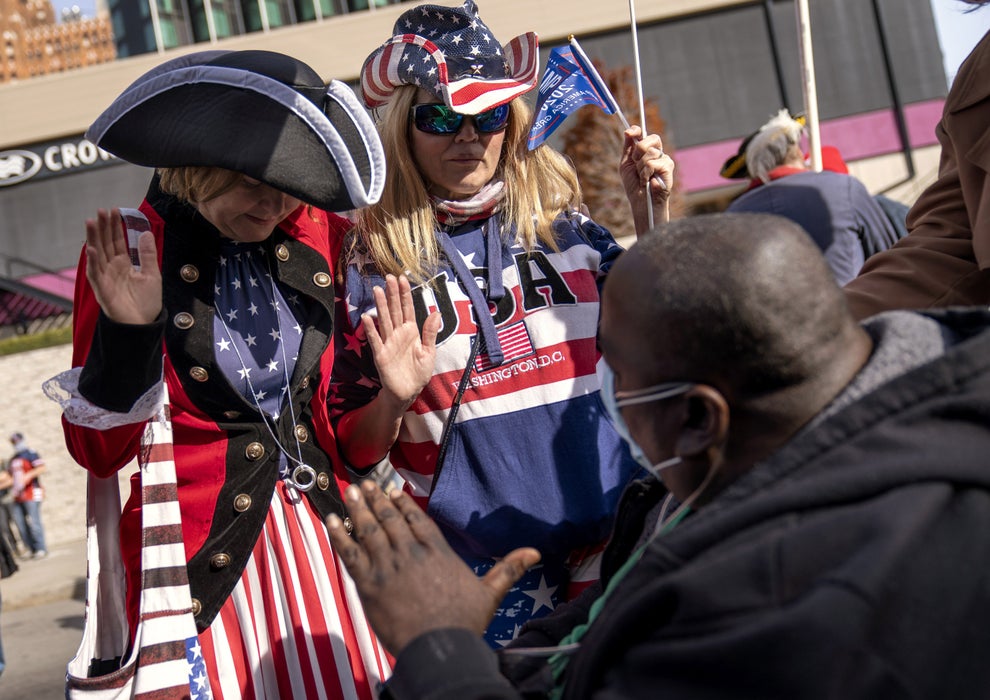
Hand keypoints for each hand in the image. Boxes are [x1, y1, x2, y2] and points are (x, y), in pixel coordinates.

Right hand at [85, 208, 161, 324]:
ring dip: (93, 239)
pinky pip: (95, 274)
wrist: (143, 325)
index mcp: (123, 264)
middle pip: (105, 244)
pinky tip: (91, 249)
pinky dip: (93, 262)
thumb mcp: (152, 275)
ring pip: (97, 254)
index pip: (116, 241)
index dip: (114, 226)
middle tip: (101, 210)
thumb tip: (146, 233)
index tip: (113, 210)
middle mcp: (111, 269)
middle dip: (103, 227)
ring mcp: (105, 278)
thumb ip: (148, 255)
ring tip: (91, 222)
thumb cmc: (146, 303)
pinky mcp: (102, 290)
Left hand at [327, 480, 541, 655]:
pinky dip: (340, 535)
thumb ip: (508, 568)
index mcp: (437, 551)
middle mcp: (411, 553)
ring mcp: (388, 567)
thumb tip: (535, 552)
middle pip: (389, 519)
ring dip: (357, 509)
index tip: (391, 491)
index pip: (415, 519)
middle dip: (375, 500)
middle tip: (364, 485)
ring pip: (369, 530)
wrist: (439, 648)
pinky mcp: (369, 584)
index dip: (401, 503)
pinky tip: (333, 521)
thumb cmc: (464, 622)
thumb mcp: (491, 592)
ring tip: (350, 493)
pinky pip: (350, 554)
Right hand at [362, 274, 441, 411]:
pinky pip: (376, 340)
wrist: (409, 392)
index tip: (402, 278)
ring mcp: (388, 343)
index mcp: (411, 332)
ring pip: (384, 320)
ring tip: (377, 290)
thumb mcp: (429, 352)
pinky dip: (371, 330)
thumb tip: (436, 312)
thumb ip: (430, 333)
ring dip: (381, 306)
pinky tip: (367, 317)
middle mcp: (398, 334)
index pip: (407, 309)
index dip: (405, 294)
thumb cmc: (419, 373)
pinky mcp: (381, 355)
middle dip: (392, 294)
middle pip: (395, 310)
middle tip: (388, 277)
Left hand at [620, 126, 675, 234]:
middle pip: (650, 138)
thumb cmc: (634, 186)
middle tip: (635, 164)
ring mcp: (664, 159)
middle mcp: (658, 153)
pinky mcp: (668, 167)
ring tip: (642, 178)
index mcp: (647, 151)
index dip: (637, 131)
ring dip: (640, 167)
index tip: (628, 133)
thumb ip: (628, 148)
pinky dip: (645, 174)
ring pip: (649, 152)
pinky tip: (647, 182)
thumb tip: (628, 130)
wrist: (641, 202)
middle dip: (638, 151)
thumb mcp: (626, 164)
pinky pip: (652, 163)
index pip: (644, 134)